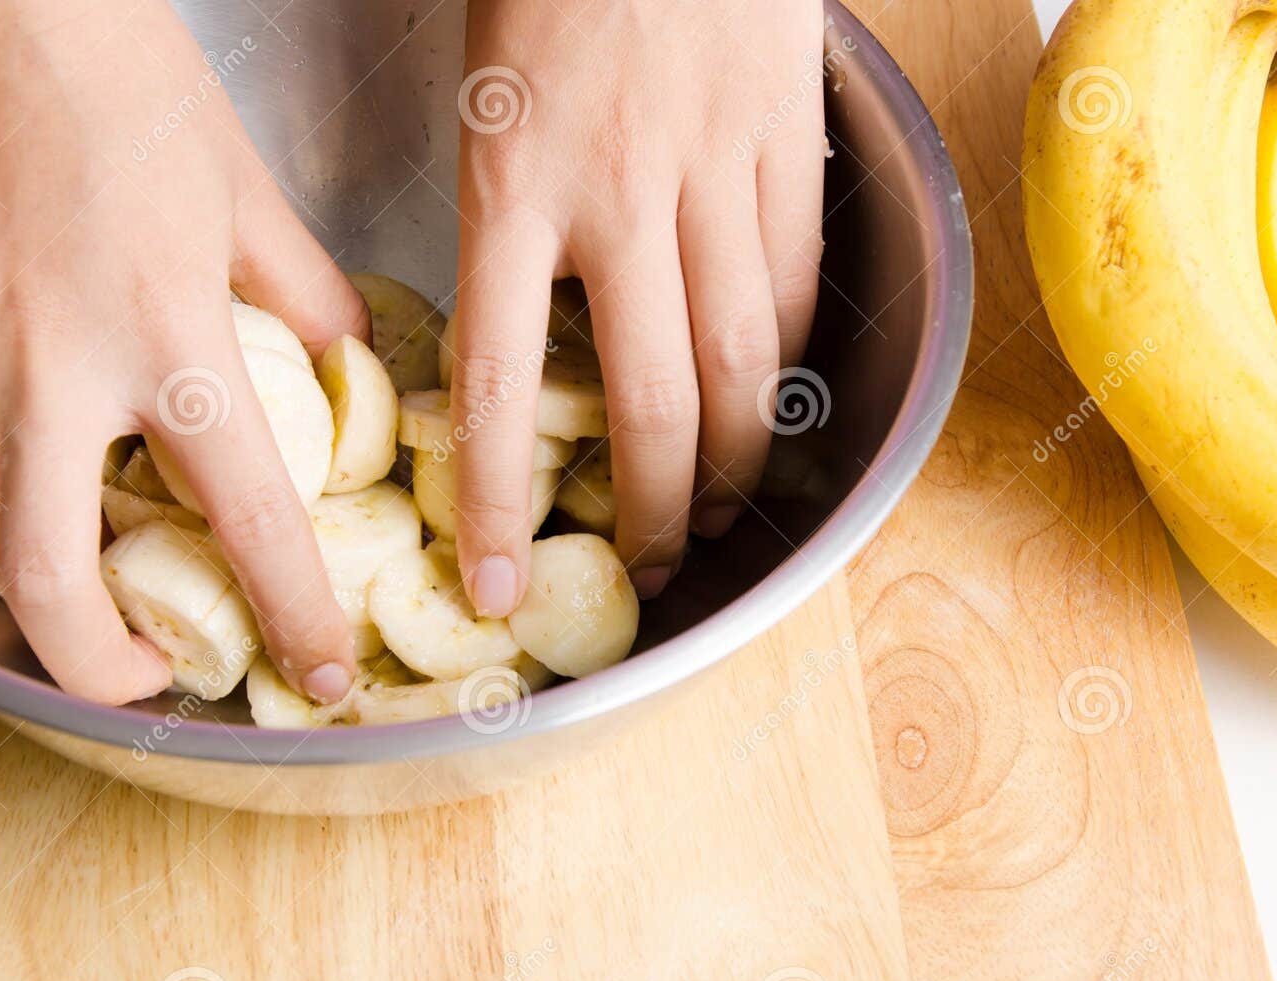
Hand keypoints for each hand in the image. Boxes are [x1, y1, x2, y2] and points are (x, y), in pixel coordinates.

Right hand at [0, 0, 369, 703]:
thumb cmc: (131, 82)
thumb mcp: (249, 194)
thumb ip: (305, 299)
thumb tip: (347, 369)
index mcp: (168, 333)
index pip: (244, 515)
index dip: (290, 613)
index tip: (319, 672)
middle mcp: (53, 367)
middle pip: (40, 580)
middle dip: (97, 664)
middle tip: (152, 674)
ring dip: (17, 591)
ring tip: (80, 589)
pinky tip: (37, 462)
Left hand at [449, 0, 824, 614]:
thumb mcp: (481, 92)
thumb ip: (506, 219)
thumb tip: (528, 337)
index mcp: (507, 186)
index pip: (493, 385)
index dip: (494, 507)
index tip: (492, 591)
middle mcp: (615, 196)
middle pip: (650, 404)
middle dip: (656, 510)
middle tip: (653, 565)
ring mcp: (711, 171)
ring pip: (741, 363)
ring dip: (738, 459)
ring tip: (726, 513)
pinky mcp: (782, 143)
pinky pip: (795, 284)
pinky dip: (785, 361)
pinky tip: (772, 399)